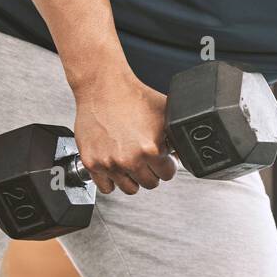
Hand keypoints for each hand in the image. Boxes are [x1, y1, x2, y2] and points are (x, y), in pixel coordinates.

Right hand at [72, 69, 176, 194]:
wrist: (103, 88)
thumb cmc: (133, 97)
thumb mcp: (166, 115)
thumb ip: (177, 137)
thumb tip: (184, 153)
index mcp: (150, 149)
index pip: (167, 174)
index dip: (167, 165)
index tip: (163, 159)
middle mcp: (129, 159)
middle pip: (150, 183)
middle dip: (152, 171)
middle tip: (148, 159)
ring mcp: (108, 163)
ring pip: (129, 189)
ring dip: (134, 178)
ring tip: (133, 163)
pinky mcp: (91, 162)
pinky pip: (106, 188)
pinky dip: (112, 180)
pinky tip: (117, 167)